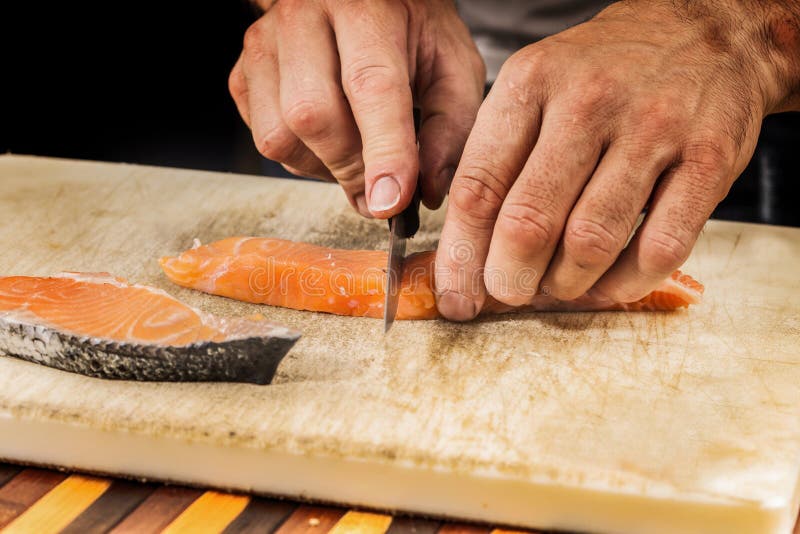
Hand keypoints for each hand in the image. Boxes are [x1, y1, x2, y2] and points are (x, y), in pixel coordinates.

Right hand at [229, 0, 484, 216]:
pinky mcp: (242, 75)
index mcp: (367, 11)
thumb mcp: (451, 65)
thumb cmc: (408, 28)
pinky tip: (327, 140)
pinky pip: (264, 140)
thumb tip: (427, 191)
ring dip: (322, 168)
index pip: (371, 87)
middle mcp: (304, 19)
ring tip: (355, 154)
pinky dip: (300, 158)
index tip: (389, 202)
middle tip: (380, 188)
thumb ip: (449, 127)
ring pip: (279, 137)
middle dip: (351, 169)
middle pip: (313, 116)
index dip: (383, 152)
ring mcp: (264, 46)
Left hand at [435, 0, 799, 319]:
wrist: (705, 32)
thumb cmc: (605, 71)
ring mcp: (653, 130)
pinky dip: (626, 283)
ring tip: (558, 284)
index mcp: (532, 83)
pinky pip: (660, 248)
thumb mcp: (536, 87)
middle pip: (529, 222)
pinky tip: (608, 283)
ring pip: (591, 241)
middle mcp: (589, 102)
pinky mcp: (709, 160)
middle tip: (509, 290)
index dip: (460, 255)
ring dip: (566, 284)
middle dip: (509, 277)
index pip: (479, 186)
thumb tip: (468, 252)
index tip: (456, 294)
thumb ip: (499, 159)